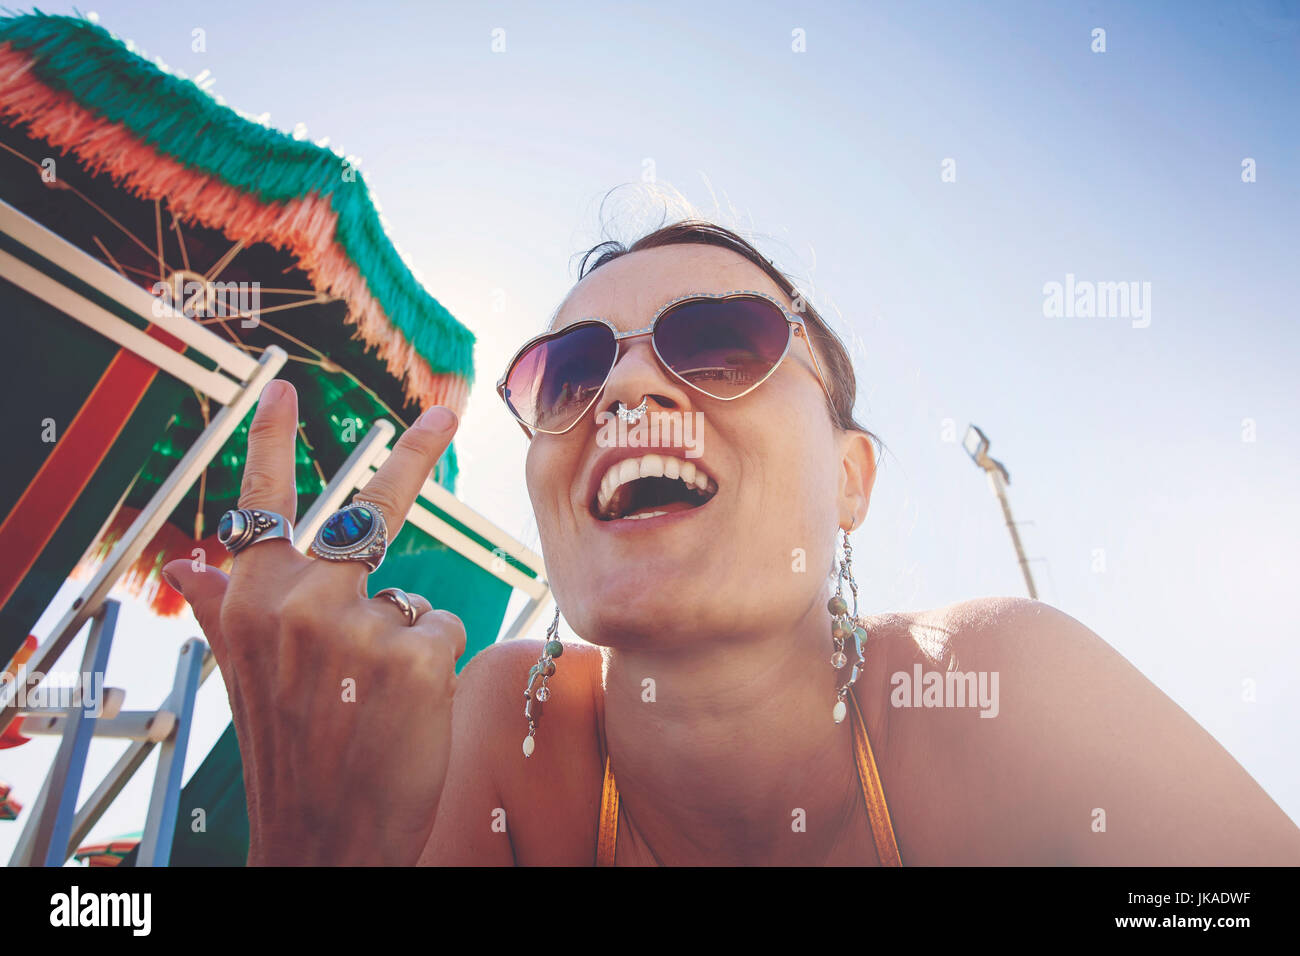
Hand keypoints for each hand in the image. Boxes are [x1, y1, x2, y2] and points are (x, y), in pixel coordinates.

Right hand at [163, 380, 465, 864]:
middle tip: (445, 408)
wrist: (324, 835)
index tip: (280, 384)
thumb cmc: (291, 748)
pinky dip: (433, 663)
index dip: (271, 440)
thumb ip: (225, 610)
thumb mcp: (244, 674)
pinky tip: (401, 708)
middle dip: (412, 456)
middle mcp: (300, 600)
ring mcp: (358, 624)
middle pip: (370, 512)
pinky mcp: (415, 653)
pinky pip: (443, 627)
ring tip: (369, 699)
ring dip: (402, 639)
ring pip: (410, 595)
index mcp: (254, 599)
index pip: (262, 502)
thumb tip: (191, 564)